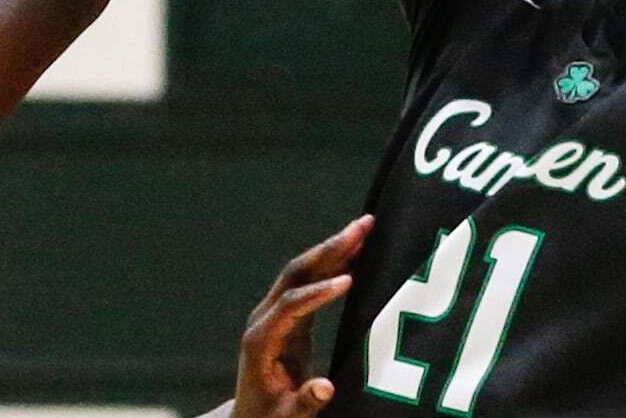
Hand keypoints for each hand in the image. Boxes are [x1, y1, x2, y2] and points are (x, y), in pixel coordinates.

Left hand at [224, 215, 371, 417]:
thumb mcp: (286, 417)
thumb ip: (305, 402)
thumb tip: (326, 386)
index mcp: (260, 340)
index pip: (290, 306)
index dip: (319, 293)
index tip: (349, 281)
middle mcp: (264, 318)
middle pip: (295, 274)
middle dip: (329, 249)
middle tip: (361, 228)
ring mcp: (276, 313)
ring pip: (304, 271)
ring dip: (333, 248)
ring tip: (364, 226)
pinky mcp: (290, 315)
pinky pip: (312, 281)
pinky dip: (334, 263)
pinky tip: (357, 251)